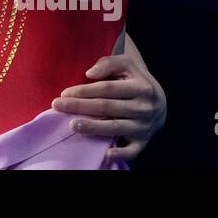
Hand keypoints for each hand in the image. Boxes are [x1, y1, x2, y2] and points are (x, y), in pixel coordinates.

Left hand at [50, 54, 166, 163]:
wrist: (159, 102)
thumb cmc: (134, 80)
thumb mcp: (126, 65)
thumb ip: (108, 64)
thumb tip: (89, 74)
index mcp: (140, 87)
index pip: (107, 89)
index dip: (85, 91)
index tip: (65, 93)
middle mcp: (144, 108)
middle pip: (107, 107)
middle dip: (81, 107)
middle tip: (58, 106)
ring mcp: (144, 126)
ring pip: (115, 127)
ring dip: (93, 128)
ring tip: (73, 125)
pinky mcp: (143, 141)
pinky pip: (132, 151)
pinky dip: (120, 154)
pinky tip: (105, 154)